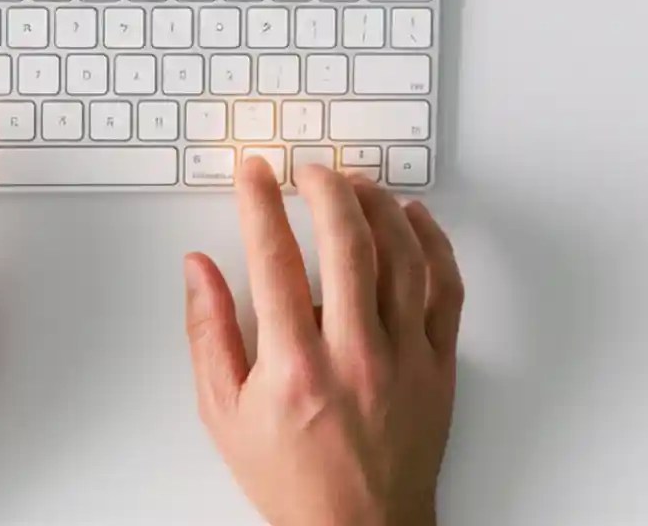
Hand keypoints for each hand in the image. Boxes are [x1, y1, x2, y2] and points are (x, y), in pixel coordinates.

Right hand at [184, 160, 464, 525]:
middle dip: (324, 188)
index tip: (254, 173)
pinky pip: (447, 287)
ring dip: (377, 204)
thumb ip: (208, 333)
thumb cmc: (293, 479)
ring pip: (402, 254)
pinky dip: (433, 242)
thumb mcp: (223, 413)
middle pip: (346, 241)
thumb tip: (199, 269)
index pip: (273, 257)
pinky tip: (413, 219)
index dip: (259, 202)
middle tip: (308, 169)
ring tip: (354, 184)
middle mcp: (354, 354)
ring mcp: (405, 356)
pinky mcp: (440, 363)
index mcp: (294, 365)